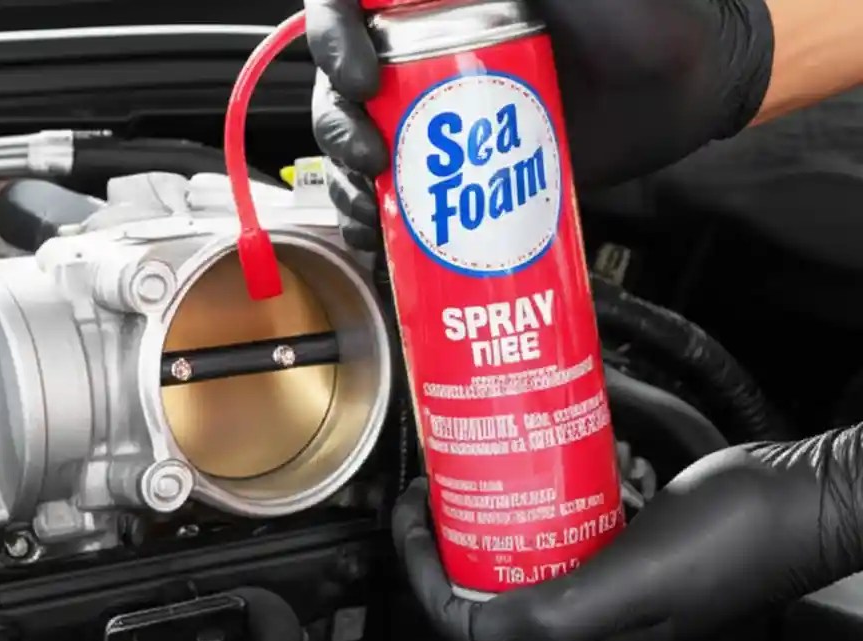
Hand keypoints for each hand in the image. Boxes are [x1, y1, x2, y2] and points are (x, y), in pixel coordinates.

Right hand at [305, 0, 775, 249]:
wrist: (688, 94)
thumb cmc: (646, 19)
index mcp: (438, 3)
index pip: (348, 8)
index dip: (332, 38)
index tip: (361, 80)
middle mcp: (424, 55)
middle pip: (341, 86)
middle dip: (338, 126)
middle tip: (372, 159)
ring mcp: (438, 119)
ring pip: (357, 144)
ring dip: (346, 181)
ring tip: (374, 209)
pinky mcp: (458, 175)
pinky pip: (394, 198)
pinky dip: (372, 224)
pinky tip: (377, 238)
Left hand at [392, 425, 862, 640]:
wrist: (809, 498)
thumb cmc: (741, 537)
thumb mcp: (639, 578)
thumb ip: (557, 615)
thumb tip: (477, 626)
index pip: (467, 626)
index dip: (422, 575)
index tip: (413, 515)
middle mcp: (592, 625)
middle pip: (483, 598)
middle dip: (443, 546)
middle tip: (433, 491)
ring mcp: (610, 588)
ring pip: (518, 568)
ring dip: (482, 527)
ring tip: (469, 476)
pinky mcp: (629, 554)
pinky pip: (559, 540)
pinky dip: (532, 512)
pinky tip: (530, 474)